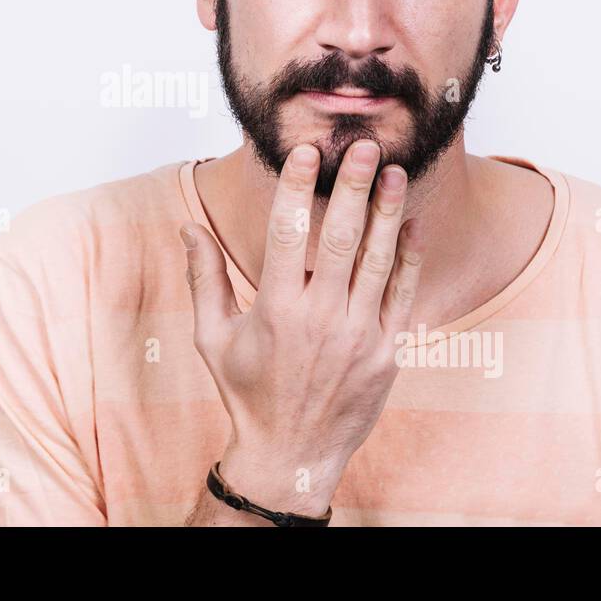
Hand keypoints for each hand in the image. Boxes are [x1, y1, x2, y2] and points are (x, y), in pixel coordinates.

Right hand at [180, 139, 422, 515]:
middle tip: (366, 146)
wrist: (292, 455)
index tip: (306, 152)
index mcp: (276, 309)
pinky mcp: (387, 352)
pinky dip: (409, 257)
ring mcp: (359, 335)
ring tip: (395, 172)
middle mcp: (321, 318)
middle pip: (342, 238)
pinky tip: (412, 224)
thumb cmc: (247, 393)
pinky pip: (402, 294)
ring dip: (388, 212)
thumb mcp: (213, 337)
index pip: (288, 234)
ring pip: (379, 260)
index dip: (297, 188)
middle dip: (355, 186)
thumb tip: (188, 228)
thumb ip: (204, 278)